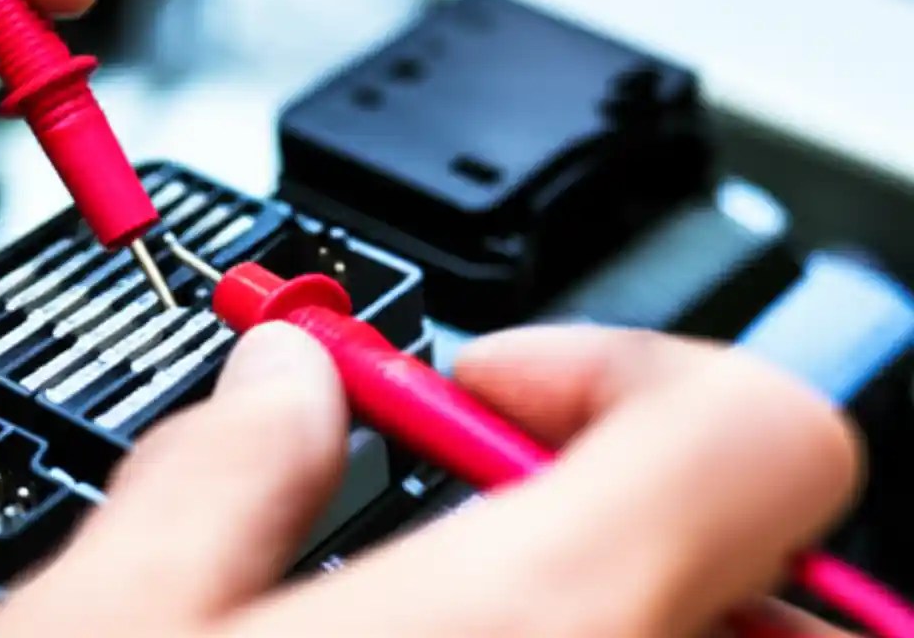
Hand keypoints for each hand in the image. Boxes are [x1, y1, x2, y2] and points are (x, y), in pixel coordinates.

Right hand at [0, 323, 860, 635]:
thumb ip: (222, 472)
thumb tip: (281, 388)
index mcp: (531, 637)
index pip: (756, 429)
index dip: (624, 373)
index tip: (484, 401)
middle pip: (763, 573)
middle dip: (603, 508)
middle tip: (454, 530)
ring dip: (614, 615)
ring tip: (444, 636)